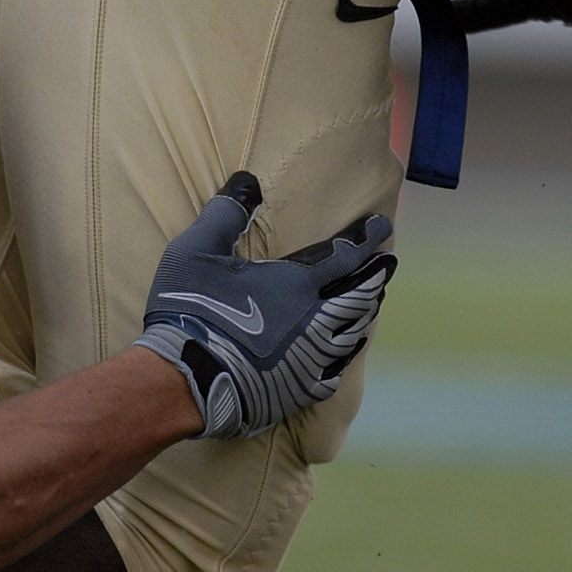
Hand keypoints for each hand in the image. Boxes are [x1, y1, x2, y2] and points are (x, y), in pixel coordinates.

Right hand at [135, 174, 395, 439]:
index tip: (382, 226)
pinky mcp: (299, 390)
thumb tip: (247, 181)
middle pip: (360, 295)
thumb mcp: (197, 250)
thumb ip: (225, 213)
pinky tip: (343, 355)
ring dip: (363, 314)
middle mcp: (314, 320)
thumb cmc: (191, 311)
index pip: (346, 255)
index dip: (367, 239)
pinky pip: (334, 373)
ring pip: (352, 333)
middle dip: (376, 277)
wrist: (183, 380)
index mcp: (296, 284)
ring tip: (371, 304)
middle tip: (387, 265)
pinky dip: (343, 358)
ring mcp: (310, 358)